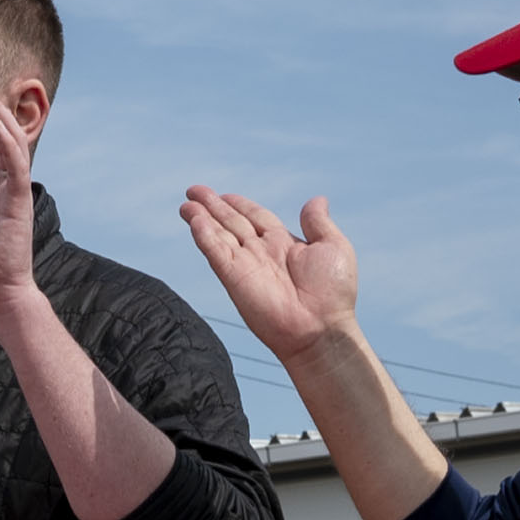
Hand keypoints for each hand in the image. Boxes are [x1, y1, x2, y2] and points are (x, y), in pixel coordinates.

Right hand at [179, 188, 361, 365]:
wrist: (320, 328)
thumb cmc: (333, 293)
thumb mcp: (333, 246)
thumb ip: (319, 223)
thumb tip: (317, 200)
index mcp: (284, 244)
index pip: (255, 217)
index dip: (238, 204)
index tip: (222, 195)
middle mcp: (261, 253)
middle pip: (231, 223)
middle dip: (212, 206)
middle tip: (193, 190)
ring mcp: (246, 266)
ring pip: (218, 235)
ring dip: (201, 218)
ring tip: (186, 205)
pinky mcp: (234, 278)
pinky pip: (216, 252)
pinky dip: (204, 236)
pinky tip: (195, 221)